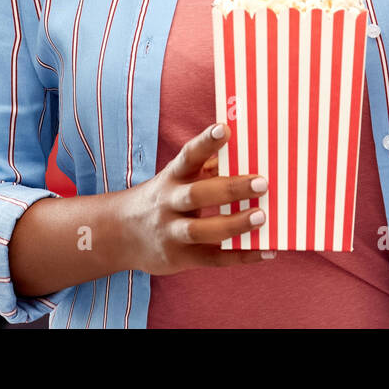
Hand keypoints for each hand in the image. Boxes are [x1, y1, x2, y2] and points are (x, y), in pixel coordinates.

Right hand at [120, 122, 276, 274]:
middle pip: (197, 194)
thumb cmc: (163, 199)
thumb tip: (245, 155)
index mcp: (171, 177)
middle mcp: (169, 203)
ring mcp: (172, 232)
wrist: (122, 234)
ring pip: (201, 230)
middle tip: (261, 183)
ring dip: (233, 224)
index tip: (224, 129)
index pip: (188, 156)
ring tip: (261, 217)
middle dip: (230, 188)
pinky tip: (267, 251)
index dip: (205, 142)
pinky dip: (241, 256)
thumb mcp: (176, 179)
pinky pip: (213, 259)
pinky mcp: (180, 258)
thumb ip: (206, 168)